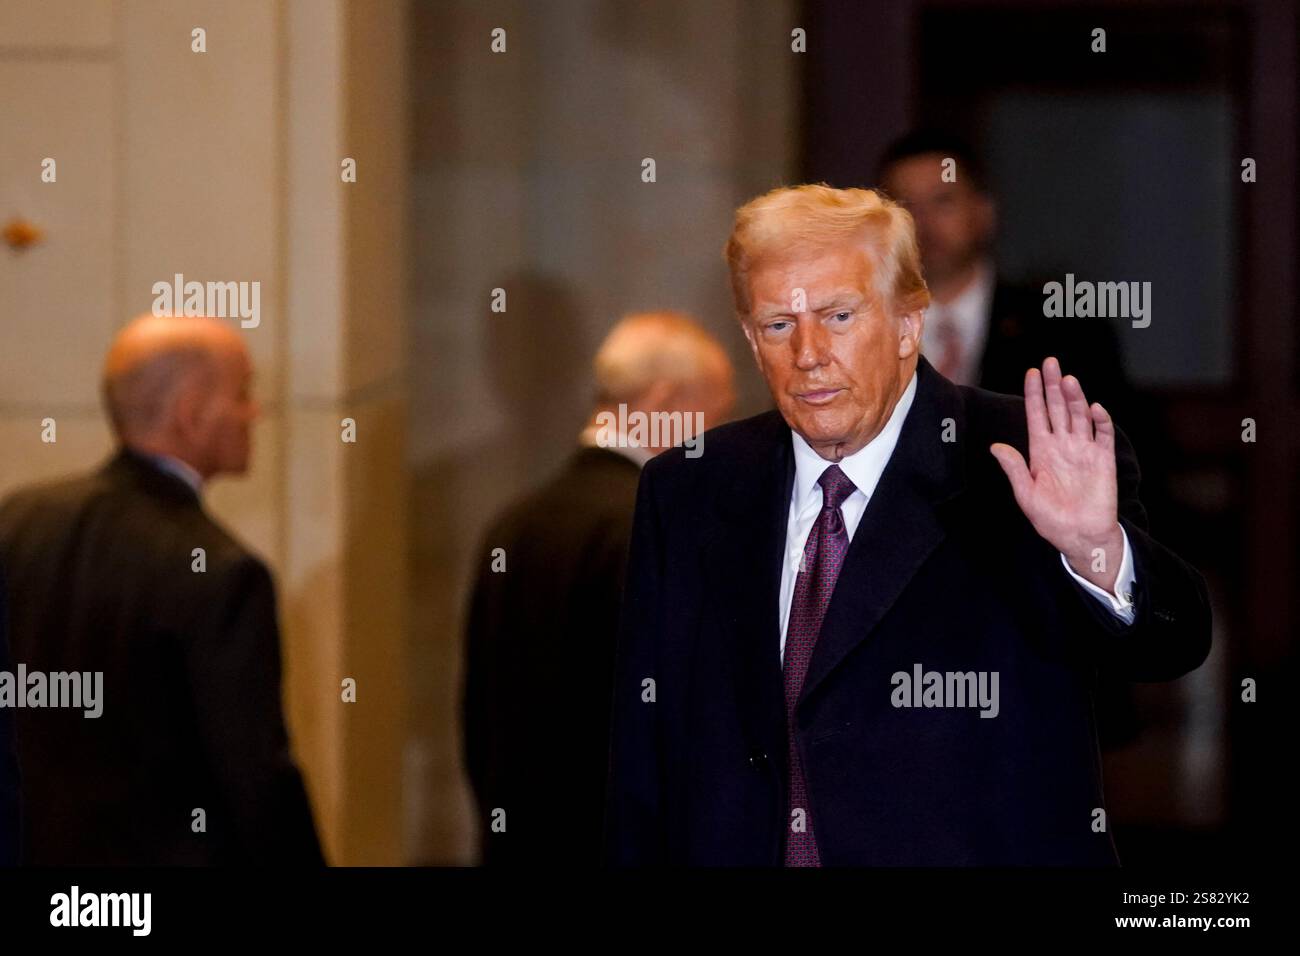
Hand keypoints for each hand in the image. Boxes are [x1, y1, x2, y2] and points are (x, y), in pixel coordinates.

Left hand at [989, 357, 1123, 591]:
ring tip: (1068, 379)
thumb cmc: (1050, 519)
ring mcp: (1084, 450)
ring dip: (1075, 398)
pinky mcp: (1103, 459)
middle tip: (1051, 362)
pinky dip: (1101, 421)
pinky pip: (1103, 435)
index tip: (1031, 372)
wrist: (1080, 536)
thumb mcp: (1026, 495)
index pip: (1037, 415)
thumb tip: (995, 446)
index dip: (1034, 394)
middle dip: (1054, 386)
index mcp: (1041, 451)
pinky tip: (1094, 408)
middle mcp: (1063, 445)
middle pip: (1058, 408)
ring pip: (1079, 416)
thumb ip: (1014, 469)